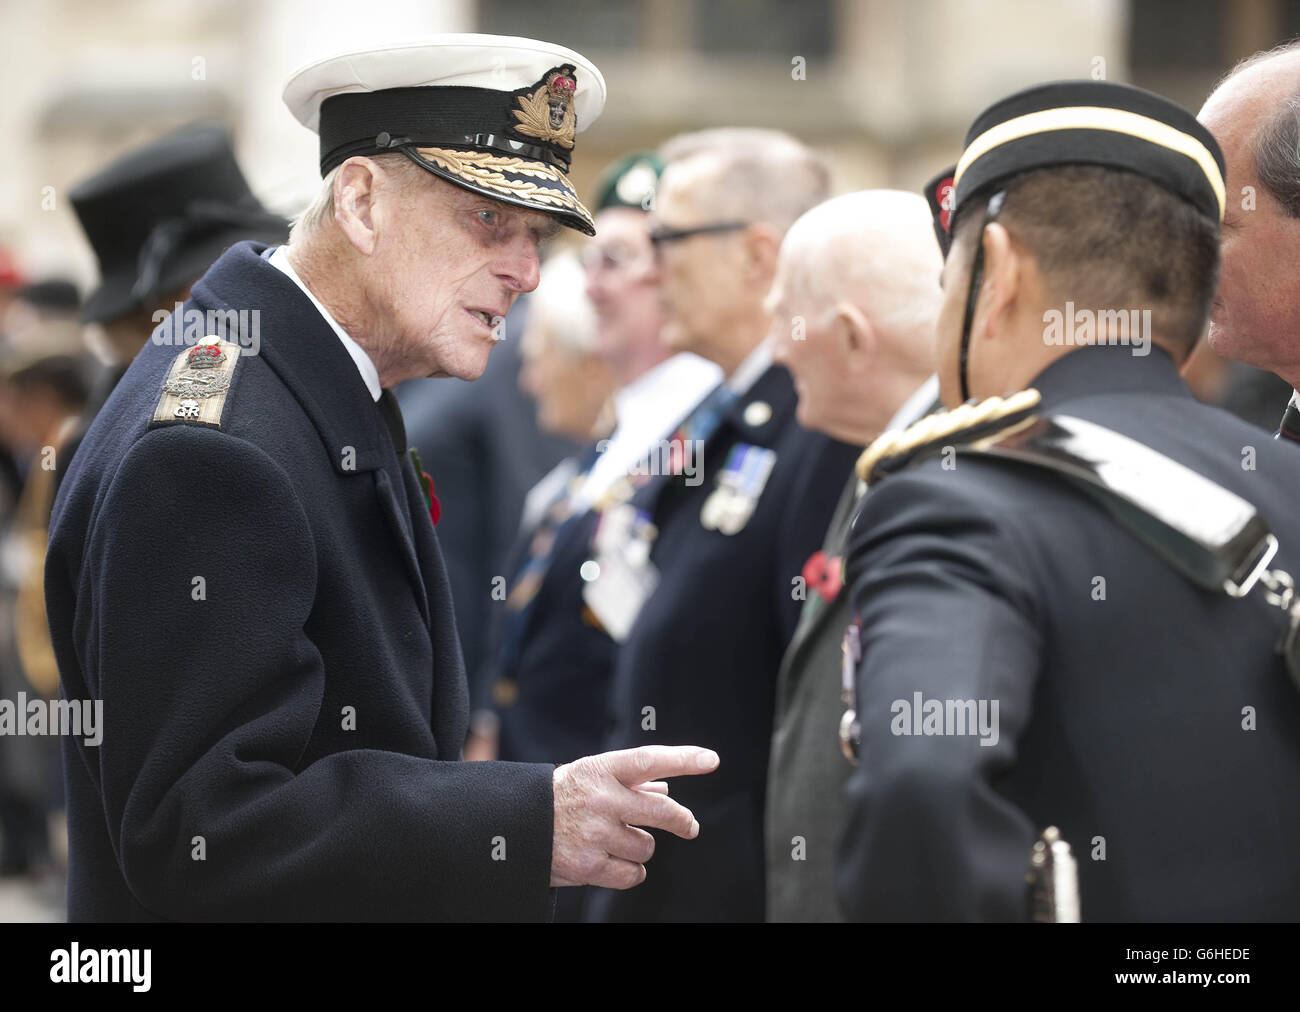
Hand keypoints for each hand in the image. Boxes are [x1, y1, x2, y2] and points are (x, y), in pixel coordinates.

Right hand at [550, 745, 719, 888]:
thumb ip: (629, 780)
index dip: (683, 759)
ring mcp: (594, 833)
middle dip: (683, 820)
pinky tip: (615, 862)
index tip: (711, 760)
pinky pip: (633, 873)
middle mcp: (599, 799)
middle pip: (660, 810)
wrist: (514, 827)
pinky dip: (631, 871)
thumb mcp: (589, 777)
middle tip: (690, 826)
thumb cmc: (560, 798)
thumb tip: (666, 788)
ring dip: (641, 846)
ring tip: (618, 841)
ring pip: (647, 846)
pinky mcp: (589, 865)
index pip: (649, 760)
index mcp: (599, 770)